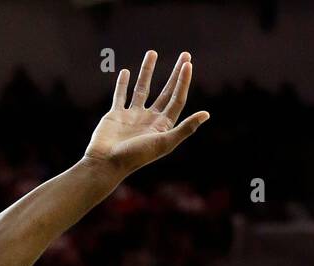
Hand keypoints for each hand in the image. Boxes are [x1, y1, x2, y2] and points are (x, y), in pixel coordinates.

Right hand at [83, 50, 208, 176]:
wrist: (106, 164)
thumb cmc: (135, 157)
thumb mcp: (164, 143)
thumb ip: (185, 129)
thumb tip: (207, 114)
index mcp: (162, 126)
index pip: (177, 99)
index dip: (184, 82)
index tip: (188, 64)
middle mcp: (149, 120)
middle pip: (166, 92)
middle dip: (175, 73)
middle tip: (185, 55)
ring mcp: (132, 116)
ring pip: (142, 89)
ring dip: (148, 71)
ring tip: (153, 52)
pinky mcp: (115, 115)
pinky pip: (120, 96)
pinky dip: (122, 84)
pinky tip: (126, 72)